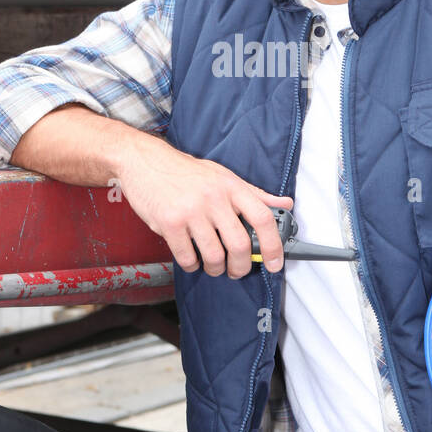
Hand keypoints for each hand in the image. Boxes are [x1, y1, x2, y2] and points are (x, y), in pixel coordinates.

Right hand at [117, 132, 291, 278]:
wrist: (145, 161)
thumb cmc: (186, 171)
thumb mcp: (224, 176)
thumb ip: (254, 193)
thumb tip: (285, 204)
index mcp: (231, 186)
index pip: (262, 218)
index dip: (274, 245)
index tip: (274, 263)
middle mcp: (214, 198)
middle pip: (240, 245)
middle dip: (241, 267)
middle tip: (237, 271)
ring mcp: (190, 211)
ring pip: (214, 256)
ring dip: (215, 269)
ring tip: (213, 265)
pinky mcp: (169, 223)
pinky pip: (187, 257)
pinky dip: (192, 265)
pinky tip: (191, 258)